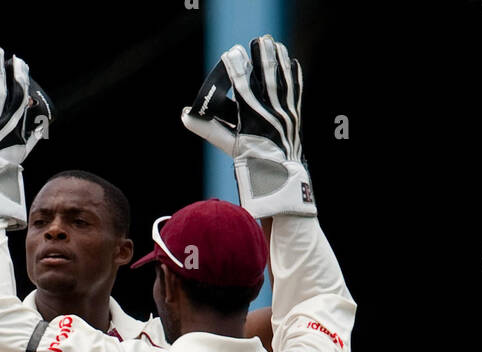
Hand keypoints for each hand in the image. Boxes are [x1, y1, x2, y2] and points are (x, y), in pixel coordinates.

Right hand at [181, 34, 314, 218]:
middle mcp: (272, 118)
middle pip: (268, 81)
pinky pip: (296, 92)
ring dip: (279, 61)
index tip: (232, 53)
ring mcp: (287, 117)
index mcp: (254, 123)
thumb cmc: (252, 164)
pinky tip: (292, 61)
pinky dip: (294, 76)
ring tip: (274, 43)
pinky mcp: (295, 117)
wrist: (281, 181)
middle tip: (258, 40)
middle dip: (263, 59)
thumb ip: (209, 129)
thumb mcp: (230, 147)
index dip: (237, 70)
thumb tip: (185, 115)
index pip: (244, 91)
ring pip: (283, 83)